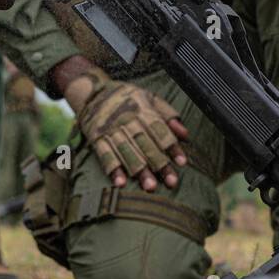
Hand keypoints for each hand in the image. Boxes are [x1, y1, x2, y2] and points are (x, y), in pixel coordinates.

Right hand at [65, 65, 188, 190]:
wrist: (92, 92)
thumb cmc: (127, 97)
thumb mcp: (150, 98)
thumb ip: (168, 115)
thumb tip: (185, 135)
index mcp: (142, 109)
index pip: (160, 129)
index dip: (171, 146)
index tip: (182, 162)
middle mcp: (127, 120)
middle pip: (145, 143)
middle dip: (159, 163)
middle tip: (170, 182)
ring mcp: (111, 130)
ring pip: (127, 151)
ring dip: (139, 169)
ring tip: (149, 187)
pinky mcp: (96, 138)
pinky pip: (105, 155)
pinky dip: (113, 169)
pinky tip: (120, 183)